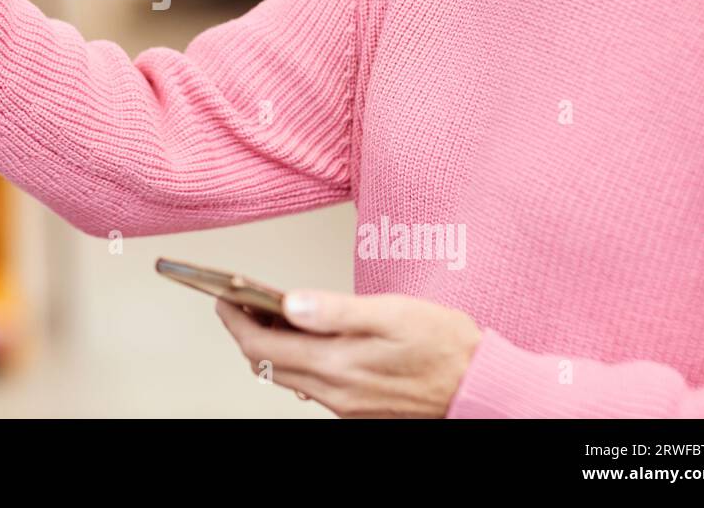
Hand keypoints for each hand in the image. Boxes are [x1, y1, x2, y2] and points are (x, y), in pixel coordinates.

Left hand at [216, 291, 481, 417]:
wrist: (481, 386)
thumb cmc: (444, 345)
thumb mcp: (391, 312)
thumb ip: (336, 309)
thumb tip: (289, 303)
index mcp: (337, 365)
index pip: (262, 345)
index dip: (235, 319)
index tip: (223, 296)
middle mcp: (335, 391)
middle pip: (268, 363)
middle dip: (246, 330)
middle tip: (237, 300)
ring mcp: (345, 403)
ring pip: (288, 374)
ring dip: (271, 345)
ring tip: (267, 312)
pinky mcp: (358, 407)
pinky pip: (313, 383)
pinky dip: (298, 358)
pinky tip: (306, 337)